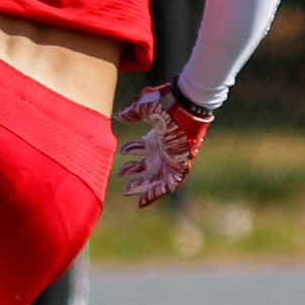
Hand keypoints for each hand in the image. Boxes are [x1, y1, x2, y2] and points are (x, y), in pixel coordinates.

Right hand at [116, 83, 212, 207]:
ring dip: (142, 185)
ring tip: (126, 190)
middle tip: (121, 175)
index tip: (121, 152)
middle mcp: (167, 148)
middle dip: (135, 172)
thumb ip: (131, 112)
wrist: (186, 106)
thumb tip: (118, 115)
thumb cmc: (167, 103)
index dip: (132, 150)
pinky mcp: (179, 166)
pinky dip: (155, 193)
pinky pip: (168, 185)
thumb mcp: (144, 106)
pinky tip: (142, 201)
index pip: (145, 147)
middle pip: (150, 165)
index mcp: (160, 135)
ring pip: (157, 177)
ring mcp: (173, 158)